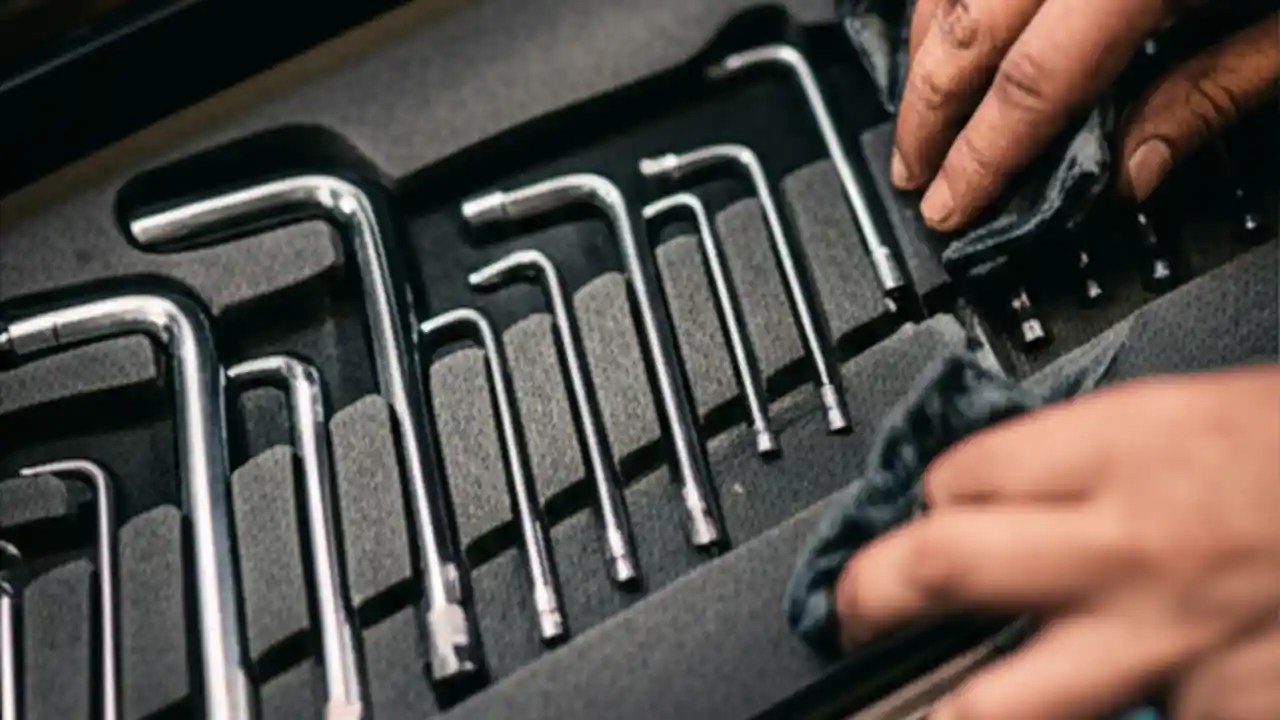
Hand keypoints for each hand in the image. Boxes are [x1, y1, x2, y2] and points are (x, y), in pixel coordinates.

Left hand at [833, 368, 1279, 717]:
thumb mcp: (1205, 415)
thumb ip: (1100, 458)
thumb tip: (1013, 494)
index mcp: (1126, 445)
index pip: (959, 478)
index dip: (930, 499)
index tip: (924, 516)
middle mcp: (1131, 542)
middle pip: (942, 569)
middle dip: (870, 596)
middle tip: (850, 615)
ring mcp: (1171, 639)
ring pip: (1008, 702)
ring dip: (950, 712)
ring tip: (916, 716)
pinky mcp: (1226, 709)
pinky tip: (1142, 699)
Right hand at [889, 0, 1278, 231]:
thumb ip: (1214, 89)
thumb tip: (1133, 168)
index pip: (1035, 82)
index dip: (981, 156)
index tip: (950, 205)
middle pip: (972, 24)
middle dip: (928, 108)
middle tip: (910, 170)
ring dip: (926, 44)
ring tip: (916, 106)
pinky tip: (949, 18)